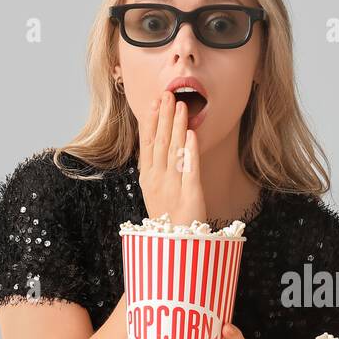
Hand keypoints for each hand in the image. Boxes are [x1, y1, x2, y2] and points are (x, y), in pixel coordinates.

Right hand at [137, 90, 208, 225]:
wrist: (174, 244)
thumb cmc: (166, 218)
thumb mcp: (154, 191)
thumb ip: (156, 168)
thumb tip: (158, 144)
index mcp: (147, 177)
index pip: (148, 143)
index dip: (151, 121)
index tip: (155, 102)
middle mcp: (158, 179)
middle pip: (160, 141)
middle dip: (164, 116)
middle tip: (168, 94)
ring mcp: (173, 186)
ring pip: (174, 150)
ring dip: (177, 126)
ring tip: (181, 106)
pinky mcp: (190, 194)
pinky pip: (190, 169)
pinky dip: (190, 150)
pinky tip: (191, 134)